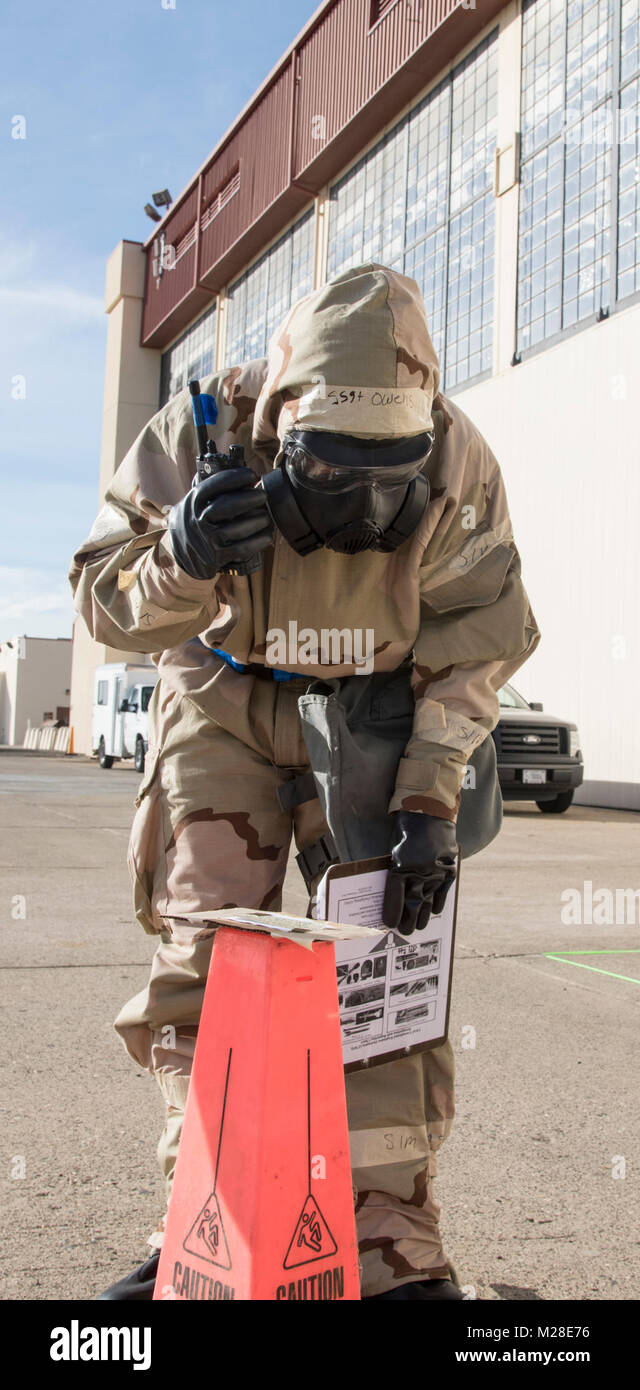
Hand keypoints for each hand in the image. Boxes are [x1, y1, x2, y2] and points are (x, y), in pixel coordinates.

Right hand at [168, 467, 272, 579]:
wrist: (178, 554)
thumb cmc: (194, 522)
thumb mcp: (192, 502)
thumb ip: (209, 489)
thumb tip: (236, 470)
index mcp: (193, 502)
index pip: (213, 486)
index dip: (234, 478)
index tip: (251, 474)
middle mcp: (197, 520)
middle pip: (226, 507)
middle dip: (248, 499)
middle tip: (263, 495)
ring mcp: (206, 540)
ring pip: (236, 529)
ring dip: (257, 521)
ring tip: (266, 517)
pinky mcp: (216, 557)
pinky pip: (241, 549)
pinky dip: (257, 541)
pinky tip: (267, 535)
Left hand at [382, 811, 457, 935]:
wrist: (430, 813)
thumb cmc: (406, 833)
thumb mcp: (395, 851)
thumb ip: (394, 872)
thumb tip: (392, 894)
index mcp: (402, 866)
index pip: (395, 895)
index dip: (392, 912)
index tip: (389, 924)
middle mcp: (421, 871)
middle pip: (413, 903)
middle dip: (407, 920)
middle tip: (404, 931)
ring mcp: (437, 872)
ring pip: (428, 901)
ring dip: (422, 916)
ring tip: (418, 927)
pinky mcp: (449, 870)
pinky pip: (443, 892)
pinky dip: (438, 902)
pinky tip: (434, 911)